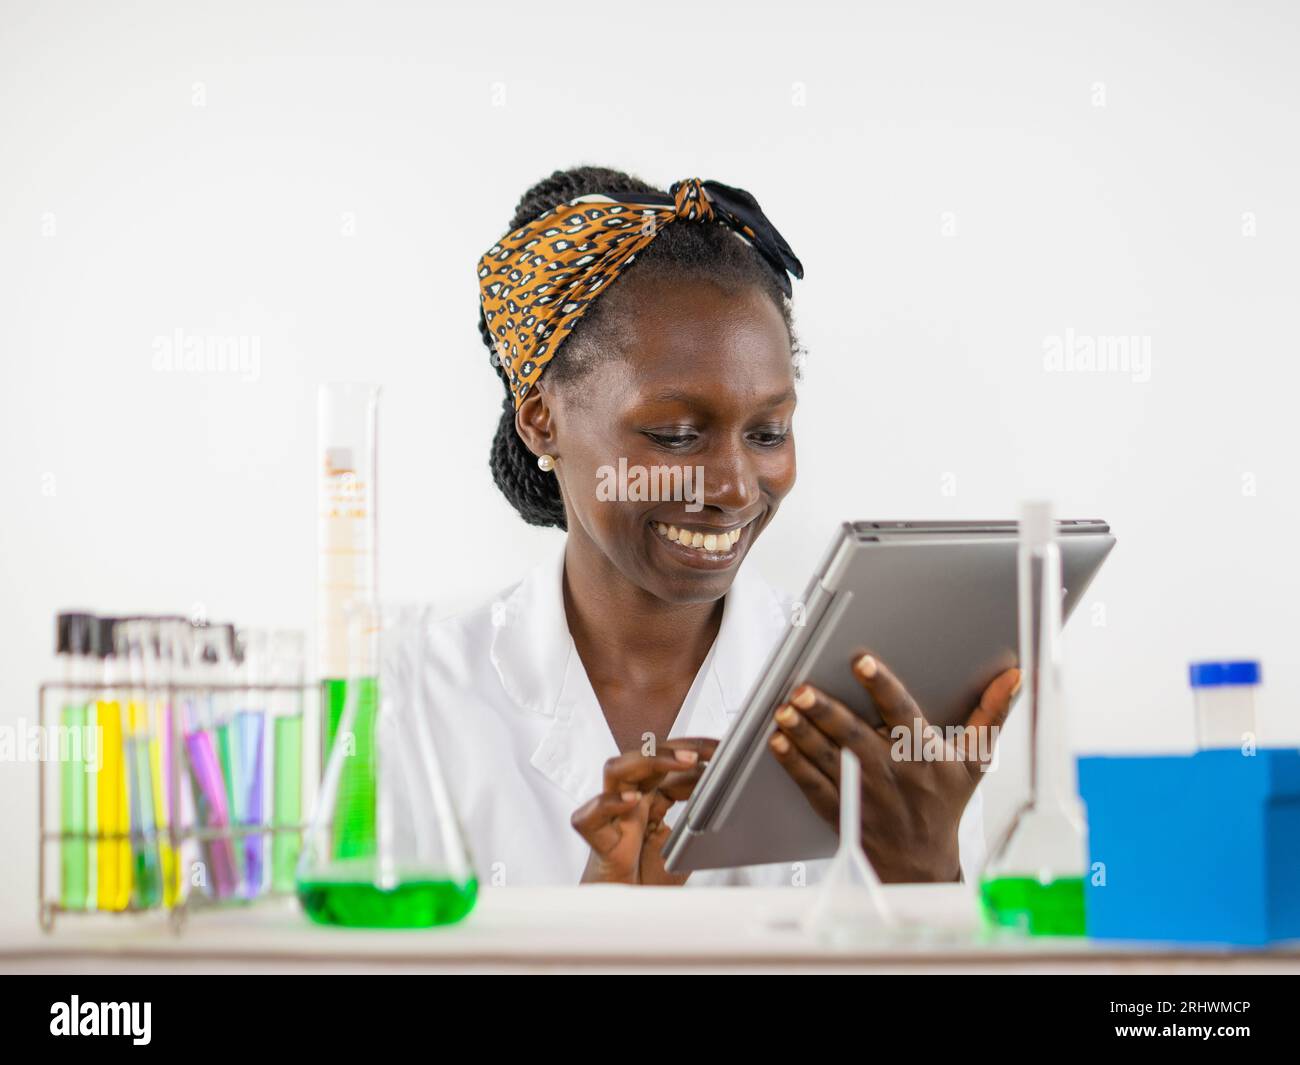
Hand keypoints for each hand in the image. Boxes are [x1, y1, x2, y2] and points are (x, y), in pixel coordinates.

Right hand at [571, 737, 718, 884]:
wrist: (627, 915)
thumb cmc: (649, 877)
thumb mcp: (685, 842)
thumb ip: (697, 818)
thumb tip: (719, 794)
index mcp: (650, 797)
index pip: (668, 762)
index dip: (694, 751)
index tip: (722, 750)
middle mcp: (629, 799)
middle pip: (644, 757)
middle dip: (677, 747)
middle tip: (708, 751)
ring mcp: (611, 816)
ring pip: (616, 769)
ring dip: (650, 760)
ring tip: (684, 761)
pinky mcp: (595, 837)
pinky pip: (593, 813)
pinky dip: (611, 803)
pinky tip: (633, 801)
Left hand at [768, 653, 1019, 882]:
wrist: (920, 864)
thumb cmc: (945, 804)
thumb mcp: (974, 761)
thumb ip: (991, 715)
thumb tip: (1016, 677)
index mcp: (923, 753)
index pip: (901, 713)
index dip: (882, 687)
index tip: (862, 663)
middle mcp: (890, 771)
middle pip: (854, 735)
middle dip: (827, 711)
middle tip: (802, 689)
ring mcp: (861, 790)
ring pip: (827, 756)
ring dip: (802, 733)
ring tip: (783, 710)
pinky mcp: (838, 808)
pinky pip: (811, 782)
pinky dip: (792, 762)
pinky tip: (776, 741)